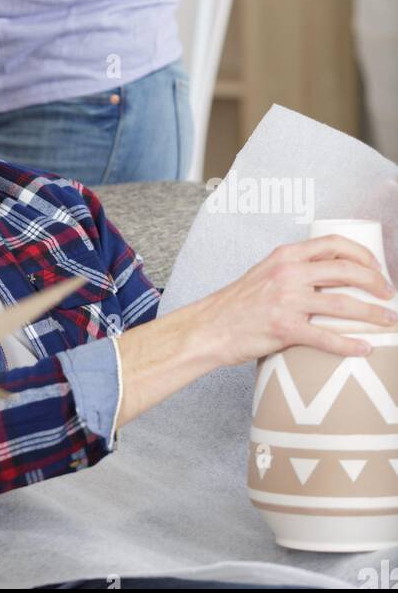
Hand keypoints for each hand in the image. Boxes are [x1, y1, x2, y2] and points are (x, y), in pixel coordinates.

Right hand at [204, 234, 397, 365]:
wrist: (211, 327)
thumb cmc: (239, 303)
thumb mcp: (266, 272)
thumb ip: (295, 269)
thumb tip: (330, 275)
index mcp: (286, 255)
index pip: (333, 244)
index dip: (362, 254)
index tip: (377, 267)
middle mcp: (288, 273)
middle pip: (346, 271)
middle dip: (376, 283)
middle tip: (389, 295)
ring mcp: (287, 301)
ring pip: (343, 305)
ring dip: (373, 314)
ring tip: (388, 321)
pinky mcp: (284, 329)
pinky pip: (326, 337)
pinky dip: (350, 344)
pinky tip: (364, 348)